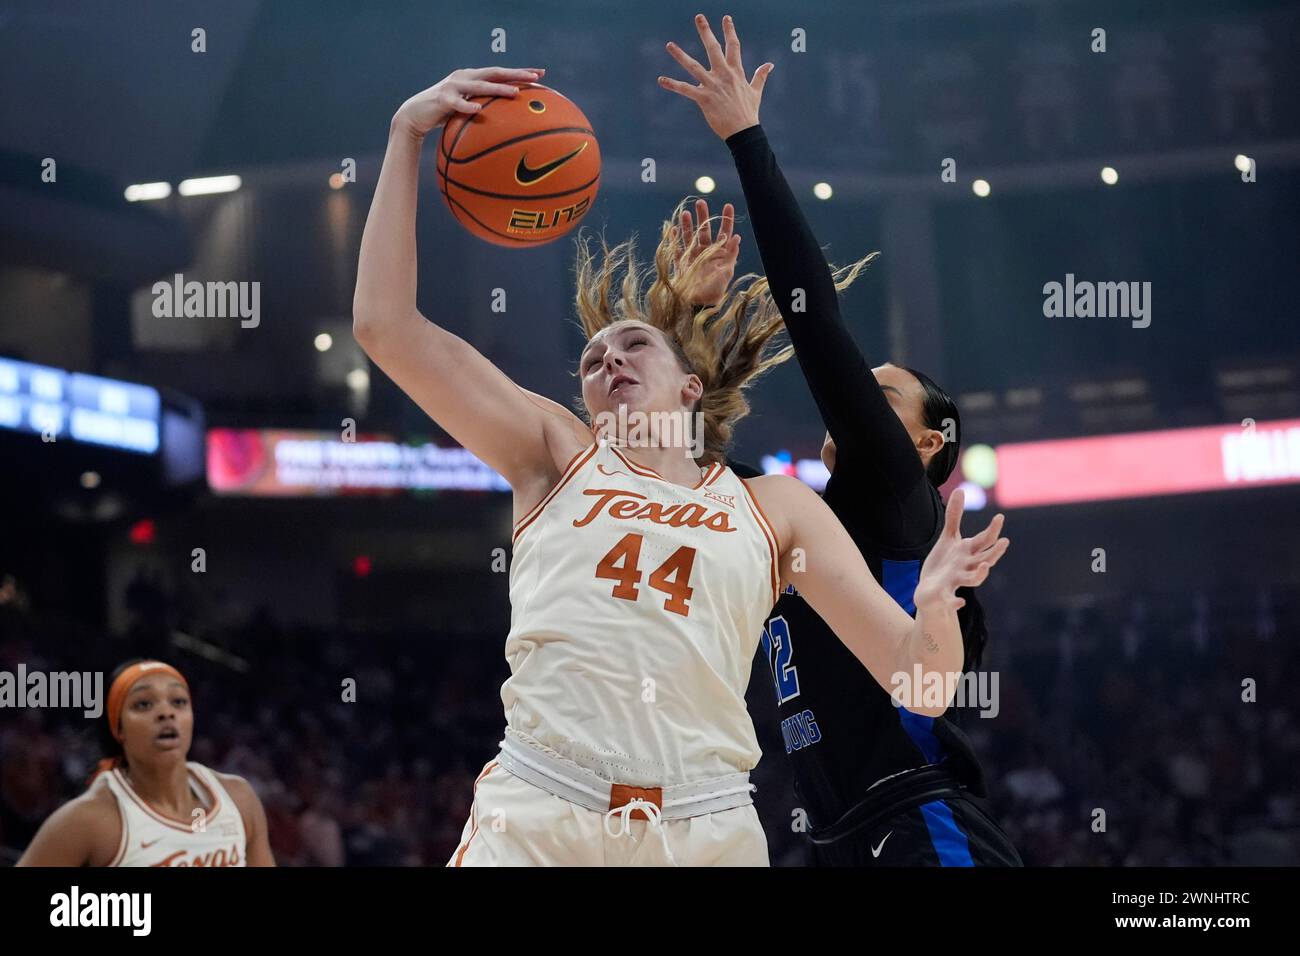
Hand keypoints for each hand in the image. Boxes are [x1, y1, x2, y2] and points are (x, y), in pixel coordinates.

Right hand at [392, 67, 545, 138]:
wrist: (414, 116)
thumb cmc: (444, 115)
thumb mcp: (467, 110)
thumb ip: (484, 110)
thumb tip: (508, 123)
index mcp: (473, 77)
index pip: (500, 73)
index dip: (519, 72)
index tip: (541, 74)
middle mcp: (465, 77)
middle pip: (495, 73)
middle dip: (516, 74)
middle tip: (536, 77)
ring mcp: (453, 86)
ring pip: (480, 85)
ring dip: (499, 89)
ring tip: (516, 93)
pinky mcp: (442, 99)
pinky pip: (458, 103)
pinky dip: (468, 106)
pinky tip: (478, 110)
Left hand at [658, 14, 772, 140]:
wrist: (744, 131)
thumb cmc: (749, 112)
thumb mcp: (756, 91)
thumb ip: (760, 76)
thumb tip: (770, 65)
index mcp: (736, 72)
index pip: (733, 46)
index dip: (729, 31)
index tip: (726, 18)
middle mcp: (723, 75)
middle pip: (713, 48)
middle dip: (706, 32)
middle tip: (699, 17)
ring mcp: (712, 85)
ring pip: (693, 66)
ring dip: (680, 55)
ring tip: (669, 45)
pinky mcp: (704, 98)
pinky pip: (685, 89)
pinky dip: (673, 85)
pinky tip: (661, 80)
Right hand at [671, 199, 741, 306]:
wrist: (699, 305)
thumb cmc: (715, 290)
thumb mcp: (726, 272)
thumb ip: (730, 255)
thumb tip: (737, 238)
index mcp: (719, 253)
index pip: (724, 232)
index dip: (726, 219)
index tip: (728, 205)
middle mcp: (706, 252)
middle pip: (705, 230)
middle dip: (703, 216)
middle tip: (701, 202)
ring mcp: (693, 256)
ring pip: (690, 236)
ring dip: (687, 225)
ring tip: (685, 213)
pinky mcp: (681, 263)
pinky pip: (677, 249)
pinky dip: (674, 240)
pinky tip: (672, 229)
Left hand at [914, 489, 1009, 612]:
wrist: (931, 592)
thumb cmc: (944, 564)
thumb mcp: (948, 539)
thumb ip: (954, 517)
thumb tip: (960, 489)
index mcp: (968, 553)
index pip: (984, 541)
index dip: (993, 529)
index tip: (1000, 517)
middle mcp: (966, 567)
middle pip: (984, 559)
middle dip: (995, 552)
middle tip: (1004, 542)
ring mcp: (956, 581)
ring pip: (973, 580)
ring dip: (980, 574)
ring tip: (985, 566)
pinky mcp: (944, 595)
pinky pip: (951, 600)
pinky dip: (955, 602)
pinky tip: (959, 603)